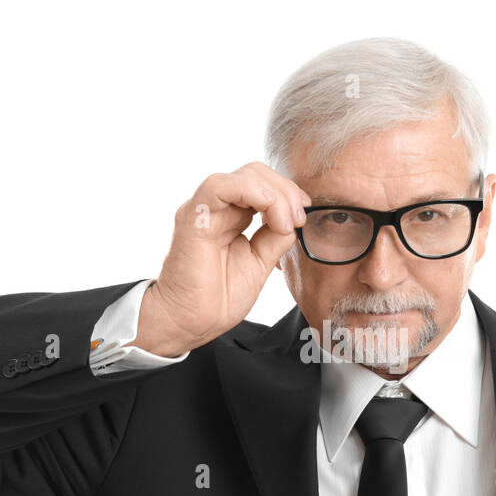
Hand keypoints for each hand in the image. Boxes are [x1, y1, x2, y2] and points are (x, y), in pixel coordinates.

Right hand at [137, 162, 309, 355]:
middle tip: (298, 219)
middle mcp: (218, 208)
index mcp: (233, 216)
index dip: (288, 193)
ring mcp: (205, 209)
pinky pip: (219, 186)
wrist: (192, 321)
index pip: (263, 185)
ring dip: (274, 193)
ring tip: (286, 221)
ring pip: (244, 175)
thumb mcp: (260, 262)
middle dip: (286, 191)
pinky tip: (268, 208)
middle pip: (257, 173)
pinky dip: (250, 190)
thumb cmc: (219, 297)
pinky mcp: (193, 216)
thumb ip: (275, 238)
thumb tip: (294, 219)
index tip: (303, 216)